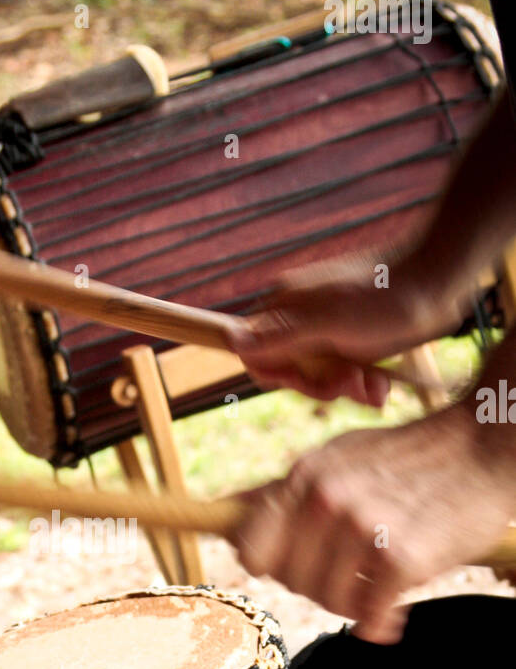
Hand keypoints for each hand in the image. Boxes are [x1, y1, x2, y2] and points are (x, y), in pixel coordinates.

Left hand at [227, 402, 514, 643]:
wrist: (483, 447)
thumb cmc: (406, 459)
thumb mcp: (336, 458)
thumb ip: (284, 492)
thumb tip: (222, 511)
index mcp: (304, 476)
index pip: (249, 547)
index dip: (267, 563)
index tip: (288, 565)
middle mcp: (327, 500)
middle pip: (289, 581)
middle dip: (316, 583)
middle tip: (348, 571)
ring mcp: (364, 528)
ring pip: (328, 602)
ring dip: (352, 602)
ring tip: (374, 581)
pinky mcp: (403, 557)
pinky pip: (369, 618)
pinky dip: (379, 622)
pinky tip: (392, 609)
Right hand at [230, 251, 466, 405]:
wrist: (440, 279)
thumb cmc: (386, 296)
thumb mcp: (330, 321)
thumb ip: (280, 335)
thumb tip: (229, 341)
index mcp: (285, 307)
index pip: (257, 356)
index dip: (281, 377)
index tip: (311, 383)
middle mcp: (301, 318)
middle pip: (291, 372)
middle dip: (322, 386)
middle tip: (353, 382)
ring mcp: (328, 330)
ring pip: (321, 379)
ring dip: (348, 389)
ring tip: (375, 384)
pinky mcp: (354, 341)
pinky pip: (345, 375)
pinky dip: (364, 385)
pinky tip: (383, 384)